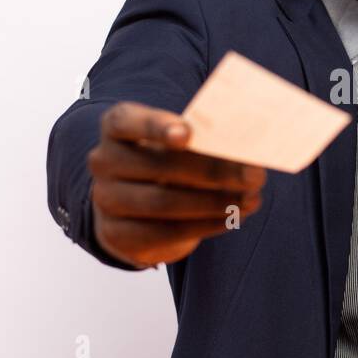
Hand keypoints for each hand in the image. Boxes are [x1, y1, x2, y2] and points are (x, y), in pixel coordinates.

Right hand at [87, 101, 265, 267]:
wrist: (133, 207)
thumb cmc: (165, 161)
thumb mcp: (178, 142)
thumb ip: (202, 138)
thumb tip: (247, 146)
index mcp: (117, 127)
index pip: (128, 121)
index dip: (156, 126)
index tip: (188, 133)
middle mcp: (104, 161)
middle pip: (159, 166)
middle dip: (213, 171)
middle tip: (254, 176)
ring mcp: (105, 199)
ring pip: (164, 203)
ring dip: (214, 203)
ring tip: (251, 200)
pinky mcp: (117, 235)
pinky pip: (165, 232)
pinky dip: (205, 225)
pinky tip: (231, 218)